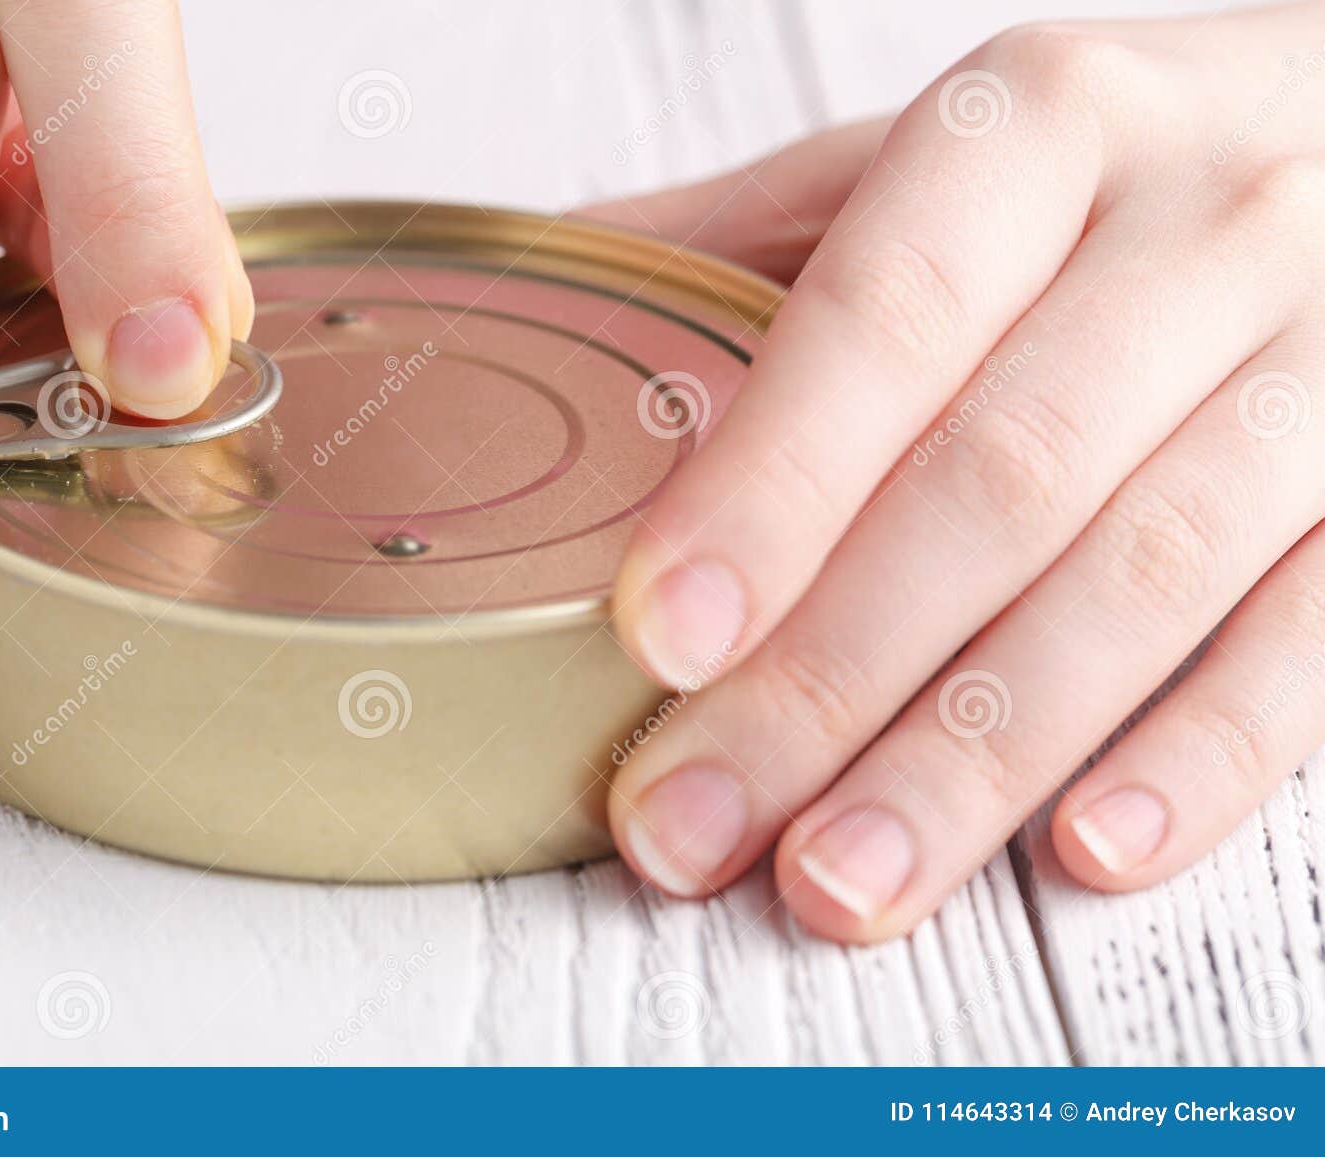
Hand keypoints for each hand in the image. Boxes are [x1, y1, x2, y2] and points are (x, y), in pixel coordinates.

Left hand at [588, 2, 1324, 941]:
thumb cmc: (1119, 166)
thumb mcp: (943, 154)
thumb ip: (751, 233)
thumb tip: (528, 292)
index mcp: (1044, 126)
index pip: (887, 315)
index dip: (773, 483)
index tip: (662, 634)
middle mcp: (1202, 228)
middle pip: (997, 480)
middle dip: (829, 676)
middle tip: (694, 819)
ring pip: (1142, 582)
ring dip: (973, 758)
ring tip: (836, 878)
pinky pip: (1313, 640)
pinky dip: (1199, 758)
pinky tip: (1082, 849)